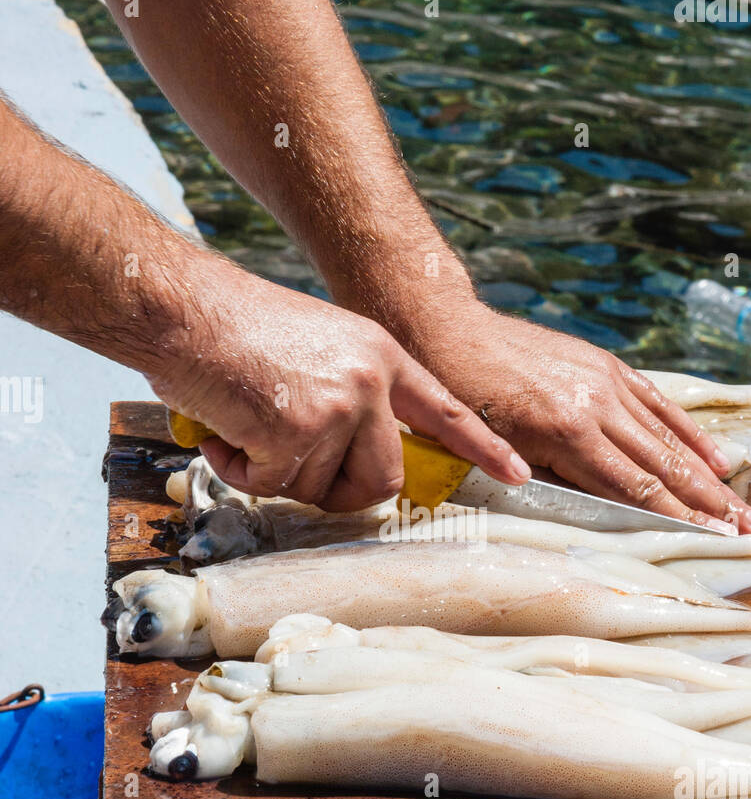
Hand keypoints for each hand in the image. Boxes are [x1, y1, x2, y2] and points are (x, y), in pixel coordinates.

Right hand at [145, 258, 529, 510]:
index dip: (483, 447)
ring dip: (274, 472)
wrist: (184, 307)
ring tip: (245, 422)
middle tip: (289, 464)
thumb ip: (349, 394)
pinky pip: (272, 486)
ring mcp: (340, 405)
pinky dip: (238, 469)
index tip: (519, 475)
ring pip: (319, 489)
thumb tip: (348, 457)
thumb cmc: (234, 330)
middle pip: (383, 480)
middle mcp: (372, 380)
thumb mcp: (319, 347)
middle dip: (335, 491)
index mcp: (381, 357)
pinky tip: (223, 425)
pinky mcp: (299, 428)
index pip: (446, 410)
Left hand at [403, 299, 750, 534]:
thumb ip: (544, 481)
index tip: (716, 541)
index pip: (636, 488)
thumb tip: (586, 517)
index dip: (680, 518)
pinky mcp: (606, 367)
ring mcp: (606, 383)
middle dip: (713, 504)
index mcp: (567, 434)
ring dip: (711, 477)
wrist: (452, 333)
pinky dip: (688, 433)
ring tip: (746, 505)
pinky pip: (657, 405)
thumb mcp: (491, 449)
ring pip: (668, 440)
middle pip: (665, 467)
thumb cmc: (461, 402)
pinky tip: (716, 458)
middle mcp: (596, 407)